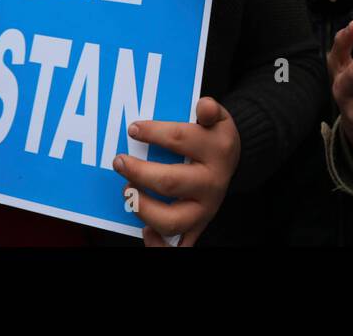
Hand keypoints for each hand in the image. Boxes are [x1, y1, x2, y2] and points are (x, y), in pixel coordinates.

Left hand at [114, 97, 240, 246]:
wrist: (234, 162)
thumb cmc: (214, 137)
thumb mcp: (218, 118)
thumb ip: (210, 110)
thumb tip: (204, 105)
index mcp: (217, 150)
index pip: (180, 139)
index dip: (153, 133)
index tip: (133, 129)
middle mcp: (212, 182)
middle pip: (170, 182)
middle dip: (138, 172)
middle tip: (119, 161)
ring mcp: (205, 208)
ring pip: (171, 219)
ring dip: (142, 208)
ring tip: (128, 191)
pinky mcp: (198, 226)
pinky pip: (179, 245)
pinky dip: (158, 245)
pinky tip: (145, 231)